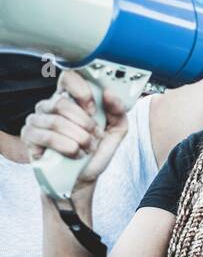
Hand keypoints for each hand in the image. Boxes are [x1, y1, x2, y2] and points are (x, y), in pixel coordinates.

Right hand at [21, 70, 128, 192]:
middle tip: (94, 136)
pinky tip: (74, 154)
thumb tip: (109, 93)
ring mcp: (37, 120)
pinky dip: (68, 147)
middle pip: (62, 102)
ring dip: (79, 138)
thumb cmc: (95, 151)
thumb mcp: (116, 131)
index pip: (68, 78)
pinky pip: (47, 136)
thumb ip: (118, 111)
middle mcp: (50, 105)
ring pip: (56, 121)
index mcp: (71, 99)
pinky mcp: (29, 136)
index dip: (82, 91)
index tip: (94, 110)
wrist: (82, 178)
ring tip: (87, 147)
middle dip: (84, 123)